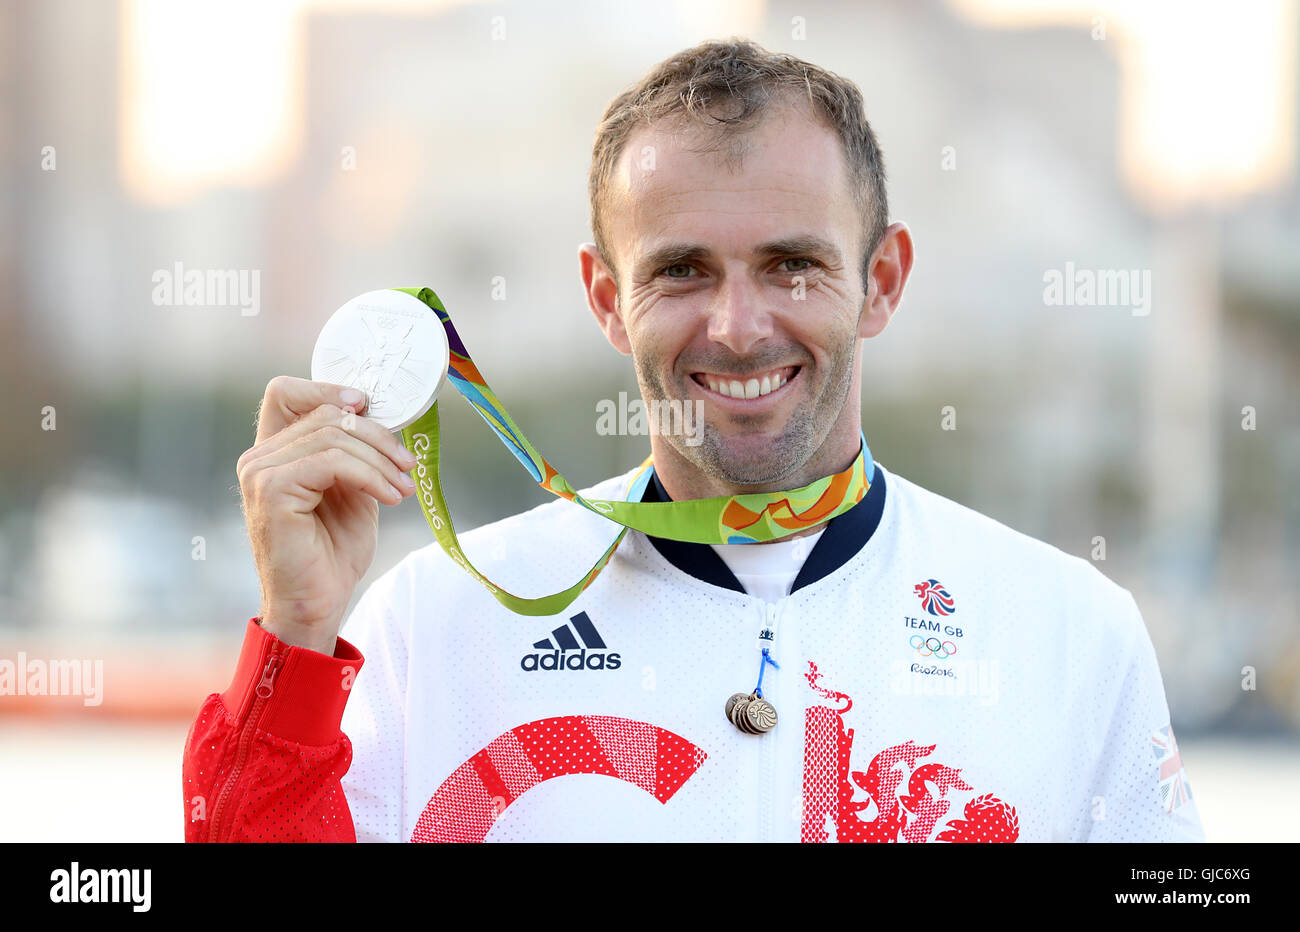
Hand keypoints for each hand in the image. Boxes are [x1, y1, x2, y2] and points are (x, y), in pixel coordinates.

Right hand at [236, 376, 417, 652]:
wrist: (317, 605)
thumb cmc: (332, 553)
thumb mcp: (352, 490)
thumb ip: (355, 452)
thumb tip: (378, 414)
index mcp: (273, 452)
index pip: (286, 392)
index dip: (328, 388)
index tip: (368, 406)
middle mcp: (258, 457)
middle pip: (326, 414)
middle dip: (377, 436)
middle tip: (406, 466)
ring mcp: (260, 472)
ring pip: (334, 436)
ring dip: (380, 460)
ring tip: (403, 487)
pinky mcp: (272, 490)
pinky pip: (332, 462)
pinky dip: (370, 476)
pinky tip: (390, 498)